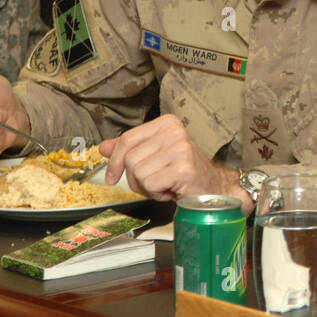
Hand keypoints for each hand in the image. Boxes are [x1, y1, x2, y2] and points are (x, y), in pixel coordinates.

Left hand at [99, 114, 238, 204]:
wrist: (212, 188)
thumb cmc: (183, 173)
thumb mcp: (154, 156)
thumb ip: (130, 149)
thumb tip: (103, 147)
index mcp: (167, 123)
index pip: (127, 139)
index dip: (114, 161)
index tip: (111, 176)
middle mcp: (175, 131)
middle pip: (130, 158)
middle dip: (136, 178)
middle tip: (154, 182)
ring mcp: (181, 149)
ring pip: (138, 172)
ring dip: (148, 187)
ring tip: (165, 185)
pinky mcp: (183, 168)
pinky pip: (150, 184)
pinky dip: (157, 193)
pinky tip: (171, 189)